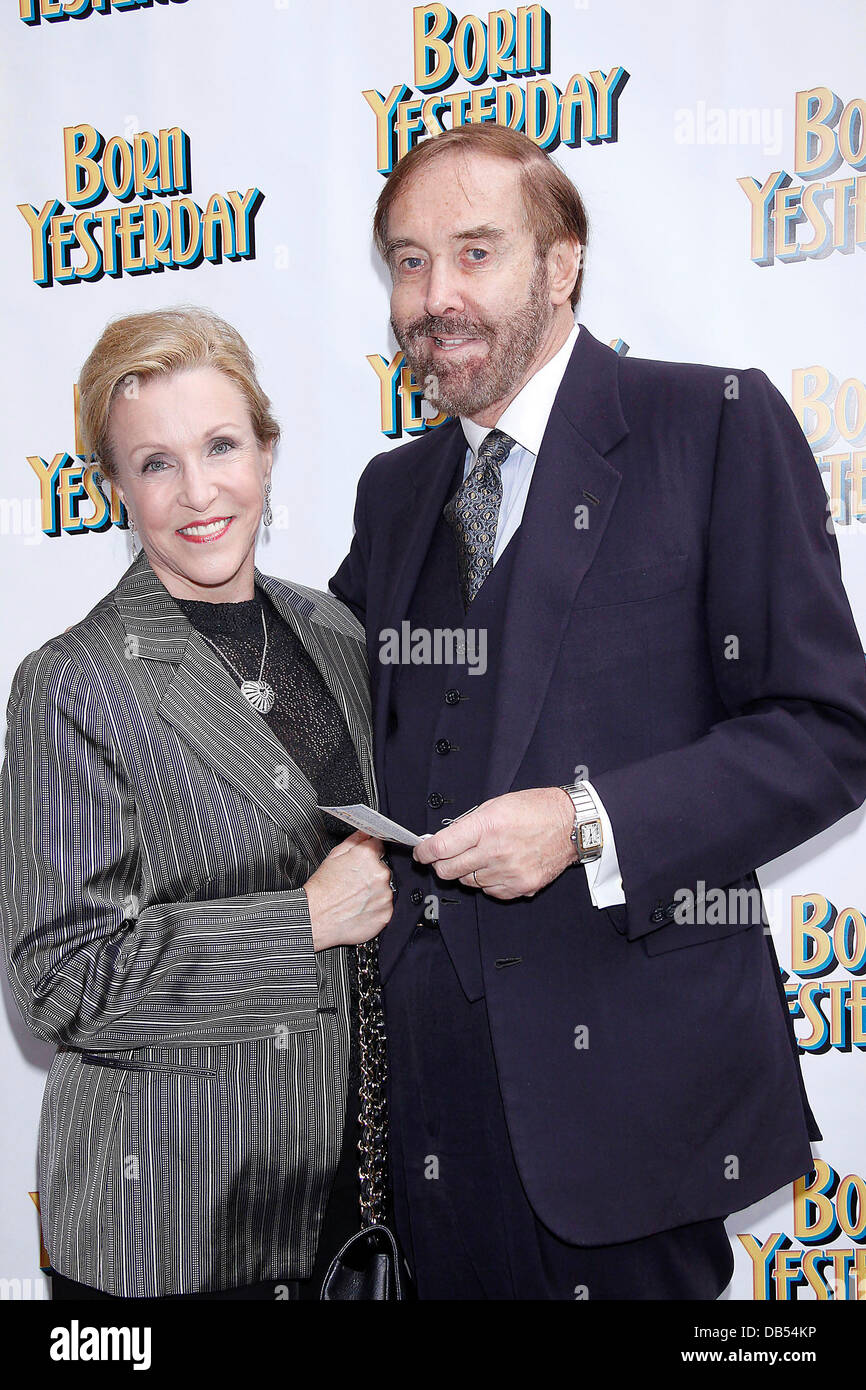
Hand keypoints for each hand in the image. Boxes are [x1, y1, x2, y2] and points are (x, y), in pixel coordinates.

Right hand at [304, 832, 393, 950]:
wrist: (315, 918)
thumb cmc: (322, 889)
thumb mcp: (333, 856)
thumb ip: (354, 840)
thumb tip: (366, 833)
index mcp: (368, 856)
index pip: (379, 846)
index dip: (370, 853)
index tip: (364, 862)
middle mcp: (380, 875)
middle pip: (383, 869)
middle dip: (372, 875)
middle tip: (355, 884)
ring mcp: (385, 896)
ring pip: (385, 889)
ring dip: (375, 892)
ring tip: (356, 898)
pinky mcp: (386, 914)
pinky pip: (385, 908)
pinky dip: (376, 909)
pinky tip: (360, 909)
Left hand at [412, 788, 577, 899]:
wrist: (571, 824)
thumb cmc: (536, 809)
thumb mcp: (497, 804)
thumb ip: (468, 824)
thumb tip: (444, 840)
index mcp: (487, 826)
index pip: (441, 847)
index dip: (425, 852)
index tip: (422, 852)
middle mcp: (495, 851)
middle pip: (448, 870)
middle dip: (440, 864)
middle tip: (444, 857)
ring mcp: (508, 872)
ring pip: (467, 882)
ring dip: (467, 872)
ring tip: (481, 857)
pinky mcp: (520, 886)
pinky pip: (489, 891)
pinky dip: (487, 882)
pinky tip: (497, 867)